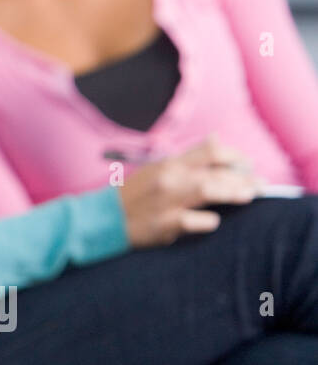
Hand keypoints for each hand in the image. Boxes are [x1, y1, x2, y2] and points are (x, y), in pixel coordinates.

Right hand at [119, 135, 265, 245]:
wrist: (105, 219)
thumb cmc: (134, 194)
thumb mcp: (157, 169)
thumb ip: (187, 158)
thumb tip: (215, 139)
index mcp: (169, 163)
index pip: (210, 150)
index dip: (235, 156)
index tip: (246, 164)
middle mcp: (169, 178)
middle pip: (215, 171)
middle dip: (243, 177)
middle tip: (259, 184)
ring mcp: (167, 201)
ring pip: (209, 190)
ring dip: (233, 192)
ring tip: (250, 196)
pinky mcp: (165, 224)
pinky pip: (195, 221)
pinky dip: (208, 220)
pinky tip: (214, 221)